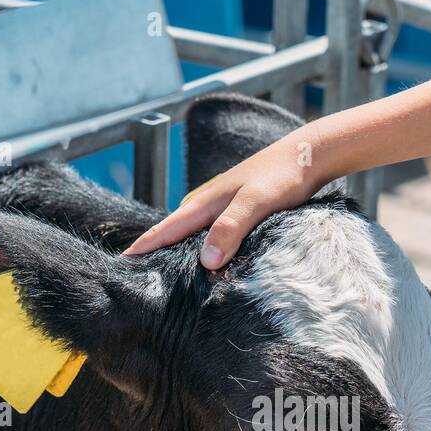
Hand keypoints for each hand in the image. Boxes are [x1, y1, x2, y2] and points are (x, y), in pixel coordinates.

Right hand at [124, 132, 323, 268]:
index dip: (144, 246)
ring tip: (165, 270)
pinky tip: (206, 255)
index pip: (166, 229)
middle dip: (154, 250)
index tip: (123, 262)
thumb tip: (205, 260)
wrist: (307, 155)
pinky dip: (200, 243)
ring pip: (191, 231)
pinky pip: (209, 230)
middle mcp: (208, 203)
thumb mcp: (256, 204)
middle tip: (138, 275)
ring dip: (177, 248)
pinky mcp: (236, 207)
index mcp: (206, 203)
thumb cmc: (282, 177)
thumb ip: (231, 229)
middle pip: (173, 231)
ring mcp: (222, 204)